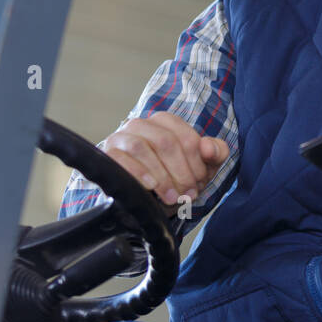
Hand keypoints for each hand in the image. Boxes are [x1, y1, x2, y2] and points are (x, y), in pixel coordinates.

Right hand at [101, 112, 229, 215]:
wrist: (143, 200)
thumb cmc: (174, 177)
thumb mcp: (202, 166)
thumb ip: (215, 153)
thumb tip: (208, 147)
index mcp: (164, 122)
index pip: (184, 135)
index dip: (196, 161)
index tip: (199, 181)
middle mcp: (140, 124)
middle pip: (164, 141)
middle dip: (180, 171)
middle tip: (188, 193)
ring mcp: (120, 137)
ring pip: (141, 148)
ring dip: (161, 176)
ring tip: (171, 197)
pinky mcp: (106, 154)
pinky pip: (119, 159)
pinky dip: (137, 173)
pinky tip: (150, 187)